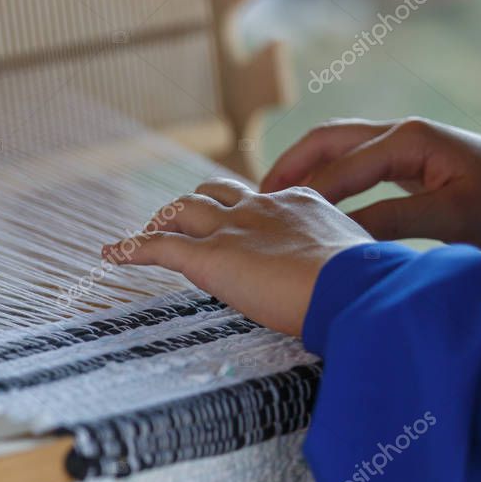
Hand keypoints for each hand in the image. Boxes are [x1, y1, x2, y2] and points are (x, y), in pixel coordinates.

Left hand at [101, 180, 373, 336]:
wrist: (358, 289)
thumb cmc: (369, 286)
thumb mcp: (360, 265)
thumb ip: (342, 267)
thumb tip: (357, 289)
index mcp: (298, 204)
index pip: (256, 198)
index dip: (237, 211)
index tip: (232, 227)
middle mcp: (261, 207)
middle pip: (213, 192)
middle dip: (193, 206)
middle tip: (179, 226)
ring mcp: (233, 229)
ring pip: (181, 211)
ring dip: (161, 224)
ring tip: (144, 237)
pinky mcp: (211, 257)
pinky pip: (158, 248)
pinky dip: (131, 250)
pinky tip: (111, 255)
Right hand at [260, 117, 480, 246]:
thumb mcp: (450, 217)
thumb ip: (391, 222)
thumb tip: (335, 232)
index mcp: (407, 140)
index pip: (339, 168)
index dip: (304, 196)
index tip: (275, 224)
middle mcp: (400, 133)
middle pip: (326, 141)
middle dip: (289, 167)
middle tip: (258, 199)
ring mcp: (403, 144)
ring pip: (336, 148)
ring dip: (303, 169)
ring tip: (273, 199)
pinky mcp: (407, 160)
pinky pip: (352, 162)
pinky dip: (324, 176)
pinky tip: (311, 202)